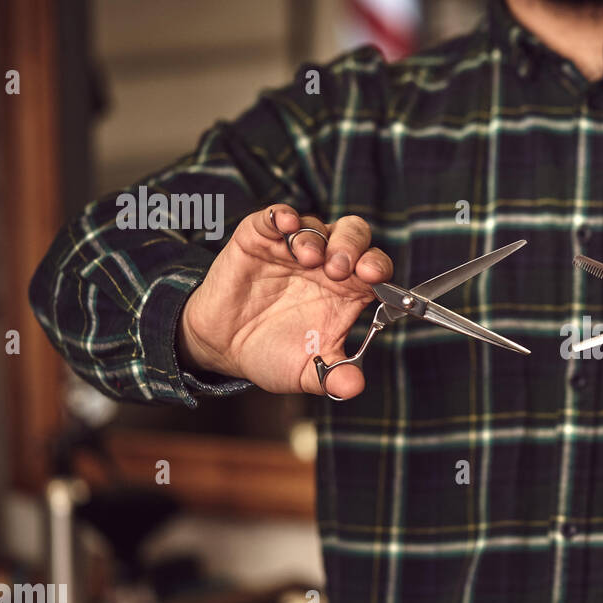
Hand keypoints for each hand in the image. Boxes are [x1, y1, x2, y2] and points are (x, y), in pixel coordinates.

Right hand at [177, 205, 393, 398]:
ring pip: (317, 224)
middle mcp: (326, 264)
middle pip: (354, 236)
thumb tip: (354, 386)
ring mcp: (294, 249)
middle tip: (339, 268)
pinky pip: (276, 216)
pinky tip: (285, 224)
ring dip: (317, 237)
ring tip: (309, 259)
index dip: (379, 269)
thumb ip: (331, 377)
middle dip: (353, 246)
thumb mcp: (305, 372)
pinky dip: (282, 216)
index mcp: (347, 292)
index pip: (376, 269)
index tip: (374, 279)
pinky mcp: (261, 239)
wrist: (223, 347)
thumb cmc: (271, 353)